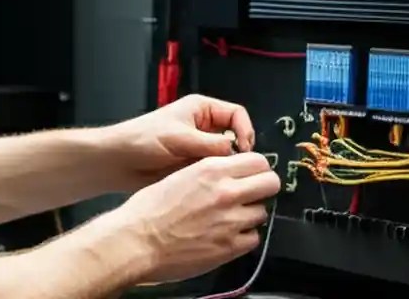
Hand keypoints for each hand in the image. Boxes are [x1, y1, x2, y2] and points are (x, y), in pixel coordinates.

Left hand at [106, 94, 256, 189]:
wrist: (118, 161)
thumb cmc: (144, 140)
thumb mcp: (180, 138)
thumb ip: (211, 144)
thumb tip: (238, 152)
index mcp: (202, 109)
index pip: (237, 114)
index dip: (245, 130)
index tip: (245, 150)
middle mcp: (204, 126)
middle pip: (234, 136)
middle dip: (238, 152)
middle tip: (239, 170)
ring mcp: (199, 147)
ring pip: (225, 156)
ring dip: (226, 167)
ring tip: (227, 181)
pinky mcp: (192, 166)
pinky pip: (212, 170)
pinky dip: (215, 177)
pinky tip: (215, 187)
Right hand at [113, 152, 280, 284]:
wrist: (137, 241)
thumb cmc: (148, 209)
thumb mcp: (180, 175)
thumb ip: (209, 173)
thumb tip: (227, 173)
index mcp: (212, 170)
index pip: (258, 161)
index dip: (257, 168)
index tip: (252, 175)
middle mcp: (226, 192)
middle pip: (271, 183)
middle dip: (263, 188)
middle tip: (252, 195)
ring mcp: (231, 221)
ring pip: (263, 212)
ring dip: (250, 214)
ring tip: (231, 219)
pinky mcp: (229, 247)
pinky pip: (253, 238)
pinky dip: (244, 237)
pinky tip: (227, 236)